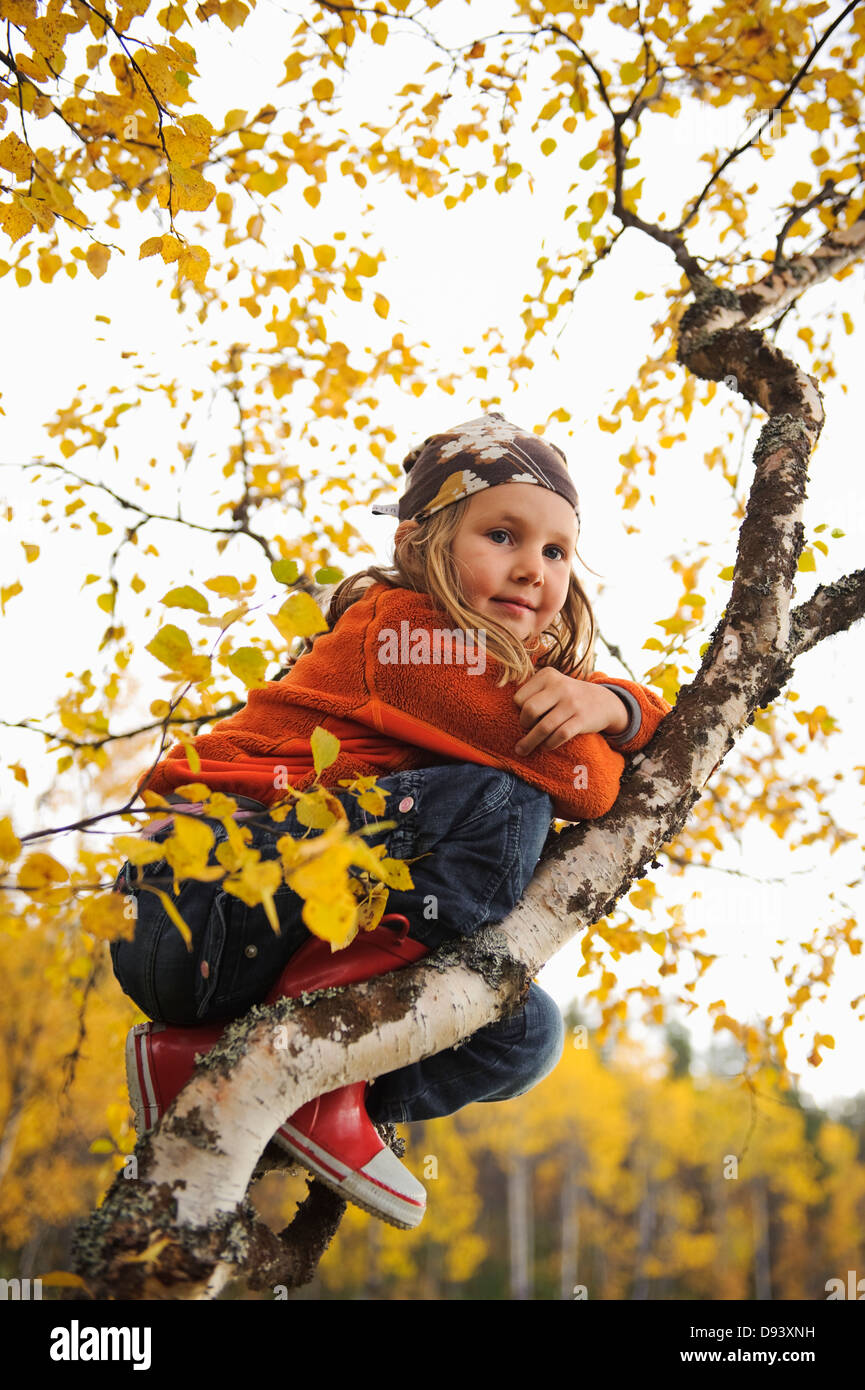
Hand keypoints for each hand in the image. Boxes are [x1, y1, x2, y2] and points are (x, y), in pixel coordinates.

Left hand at [512, 670, 627, 754]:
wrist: (603, 701)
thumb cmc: (568, 696)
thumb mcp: (553, 684)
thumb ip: (533, 692)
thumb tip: (505, 712)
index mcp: (548, 676)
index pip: (520, 697)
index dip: (518, 710)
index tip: (525, 716)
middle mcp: (560, 686)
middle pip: (529, 710)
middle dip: (523, 724)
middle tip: (525, 729)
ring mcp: (572, 703)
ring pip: (544, 727)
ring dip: (530, 742)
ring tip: (522, 750)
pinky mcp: (582, 719)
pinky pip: (560, 735)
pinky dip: (549, 744)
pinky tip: (545, 746)